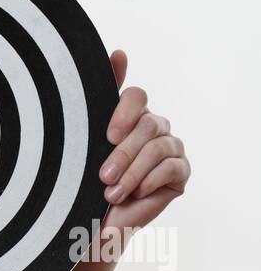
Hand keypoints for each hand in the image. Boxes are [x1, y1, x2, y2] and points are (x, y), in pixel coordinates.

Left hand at [99, 50, 190, 234]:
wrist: (98, 218)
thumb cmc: (89, 178)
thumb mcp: (88, 139)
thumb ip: (102, 96)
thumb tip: (120, 52)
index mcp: (132, 112)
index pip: (136, 96)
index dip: (123, 112)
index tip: (107, 135)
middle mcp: (154, 124)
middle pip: (146, 125)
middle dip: (122, 153)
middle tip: (103, 176)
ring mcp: (170, 146)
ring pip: (157, 147)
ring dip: (132, 171)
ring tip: (112, 192)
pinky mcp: (181, 170)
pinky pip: (172, 167)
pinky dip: (150, 180)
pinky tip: (136, 192)